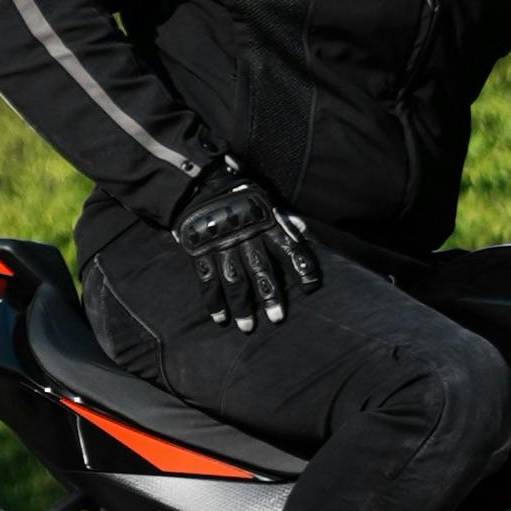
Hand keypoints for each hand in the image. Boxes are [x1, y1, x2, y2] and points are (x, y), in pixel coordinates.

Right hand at [170, 163, 321, 330]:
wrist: (199, 183)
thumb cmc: (240, 196)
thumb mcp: (264, 202)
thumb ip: (283, 221)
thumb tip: (304, 229)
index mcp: (265, 223)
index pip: (289, 246)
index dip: (301, 266)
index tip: (312, 287)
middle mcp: (246, 235)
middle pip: (260, 269)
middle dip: (270, 295)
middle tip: (277, 318)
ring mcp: (221, 244)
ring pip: (234, 280)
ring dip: (242, 305)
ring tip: (248, 327)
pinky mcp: (200, 251)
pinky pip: (207, 280)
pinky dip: (213, 301)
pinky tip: (220, 318)